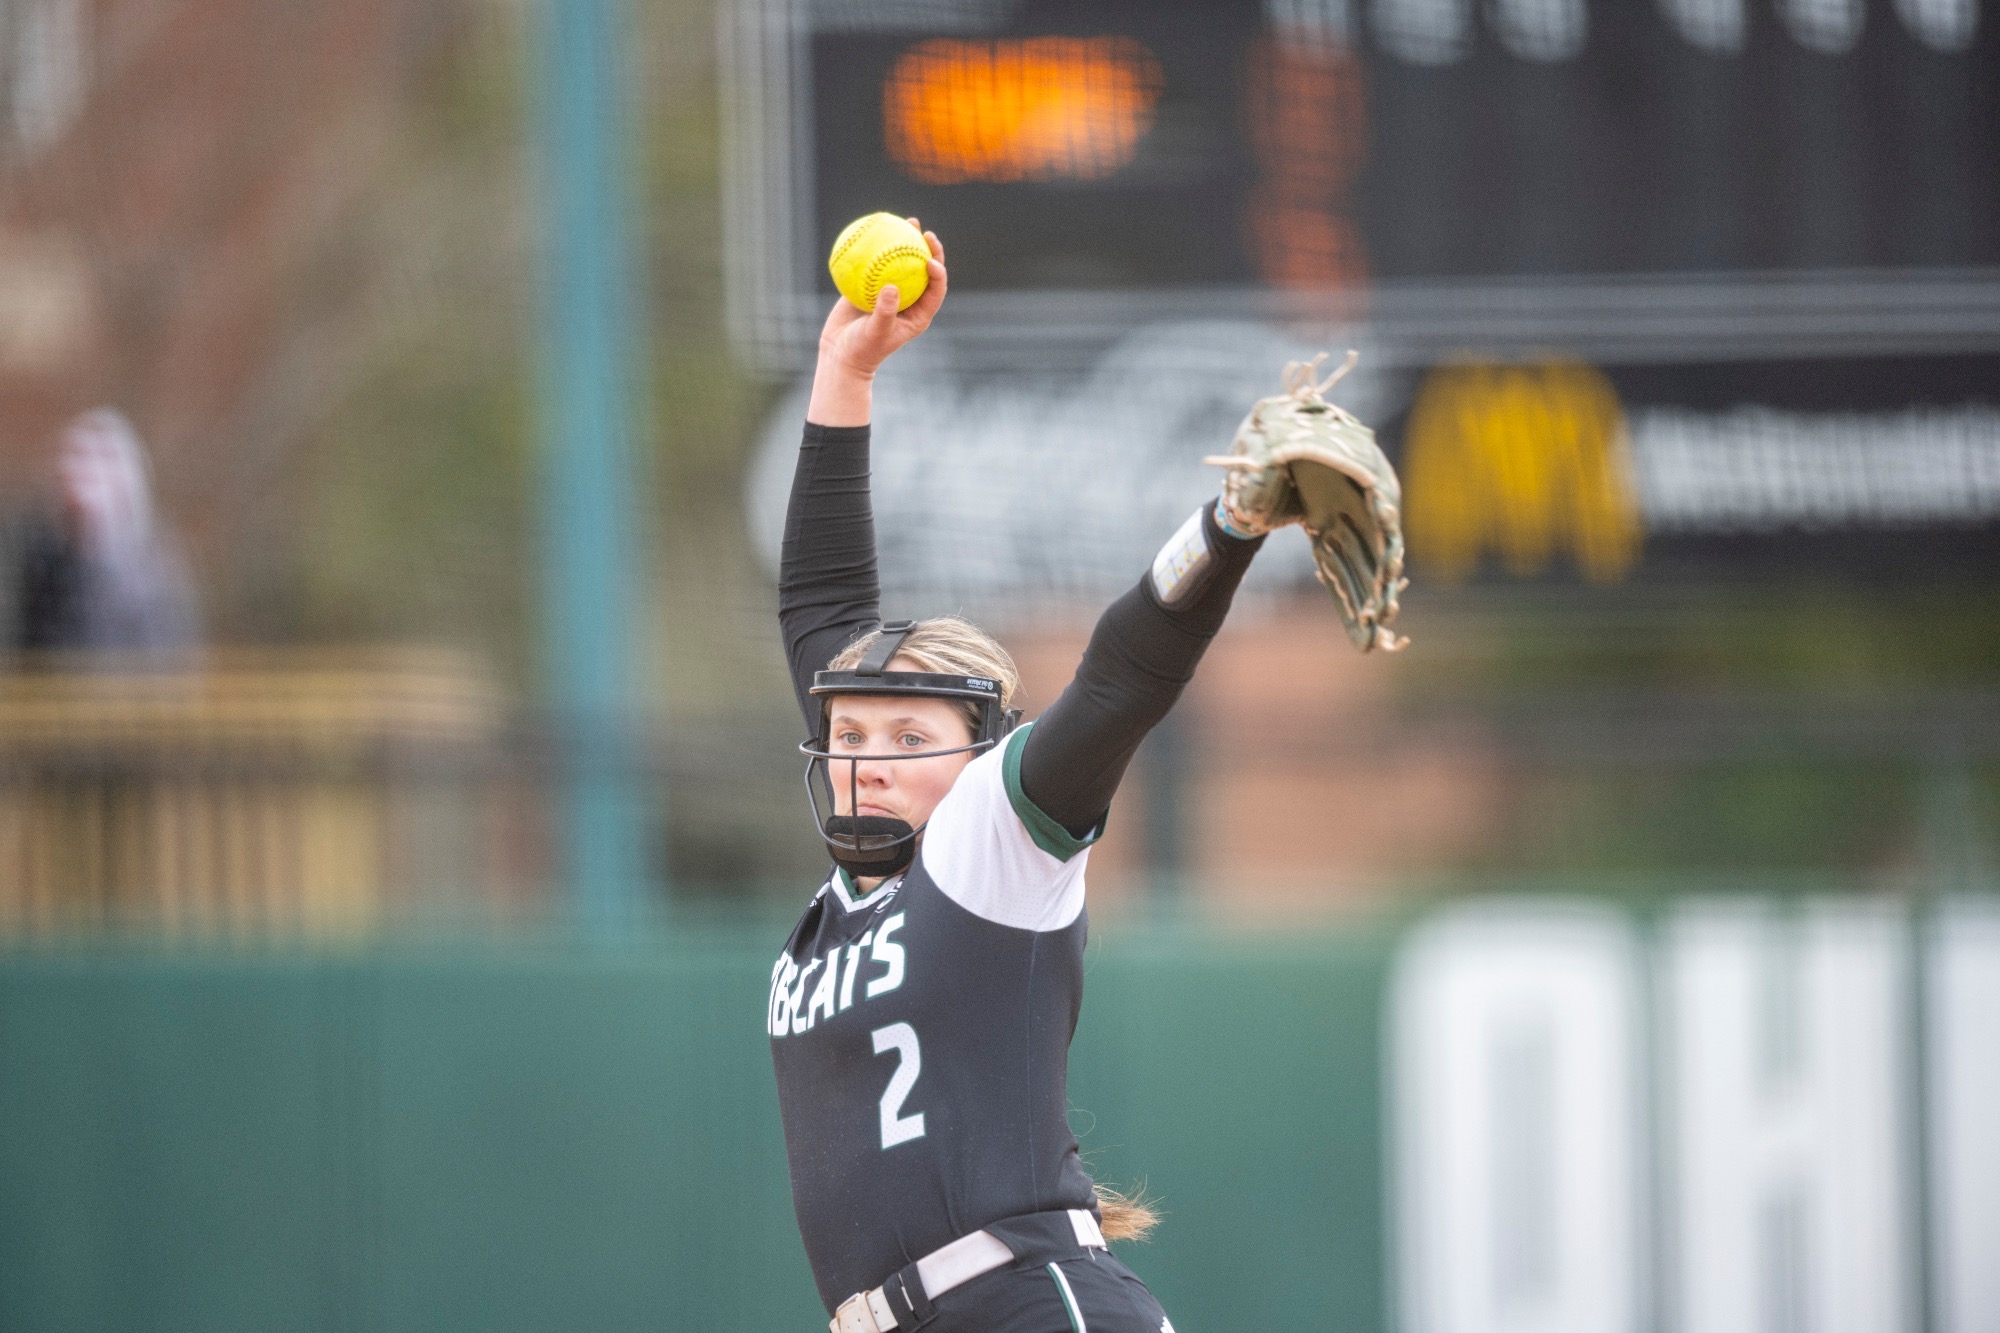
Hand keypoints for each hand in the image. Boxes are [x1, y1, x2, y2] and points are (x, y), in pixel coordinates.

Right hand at [807, 222, 946, 426]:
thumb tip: (892, 287)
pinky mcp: (871, 286)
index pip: (935, 290)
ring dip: (906, 241)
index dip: (939, 272)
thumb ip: (885, 312)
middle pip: (924, 271)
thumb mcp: (875, 333)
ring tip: (906, 220)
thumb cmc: (862, 349)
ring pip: (902, 262)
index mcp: (918, 313)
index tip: (931, 260)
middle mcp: (908, 300)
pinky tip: (871, 230)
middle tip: (925, 232)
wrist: (840, 352)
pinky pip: (876, 263)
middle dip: (929, 249)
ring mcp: (890, 291)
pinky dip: (876, 248)